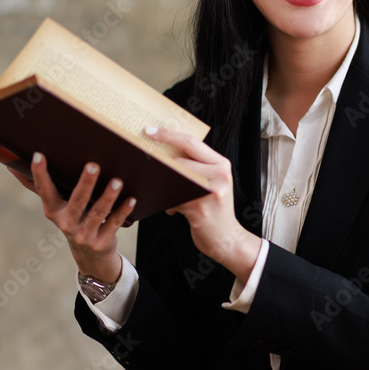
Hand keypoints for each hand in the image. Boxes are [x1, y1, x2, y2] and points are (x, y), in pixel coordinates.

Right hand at [8, 153, 135, 282]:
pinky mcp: (102, 242)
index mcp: (53, 211)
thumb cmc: (72, 220)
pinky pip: (114, 224)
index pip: (45, 190)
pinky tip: (131, 199)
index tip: (38, 155)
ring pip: (98, 213)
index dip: (40, 174)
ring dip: (108, 196)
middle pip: (76, 201)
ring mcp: (85, 235)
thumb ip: (39, 186)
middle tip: (93, 165)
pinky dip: (123, 211)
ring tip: (117, 181)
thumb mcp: (55, 206)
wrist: (91, 256)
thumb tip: (10, 166)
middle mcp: (67, 224)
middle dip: (85, 183)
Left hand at [146, 126, 261, 281]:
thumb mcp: (213, 183)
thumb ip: (198, 167)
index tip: (149, 130)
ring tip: (160, 189)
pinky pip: (174, 199)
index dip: (168, 134)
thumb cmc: (214, 209)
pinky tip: (172, 210)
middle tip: (141, 158)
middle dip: (160, 161)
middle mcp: (219, 175)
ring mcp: (211, 192)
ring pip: (175, 179)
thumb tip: (165, 153)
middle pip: (180, 160)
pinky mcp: (199, 209)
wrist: (227, 239)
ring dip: (163, 184)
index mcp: (221, 164)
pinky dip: (169, 205)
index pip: (192, 142)